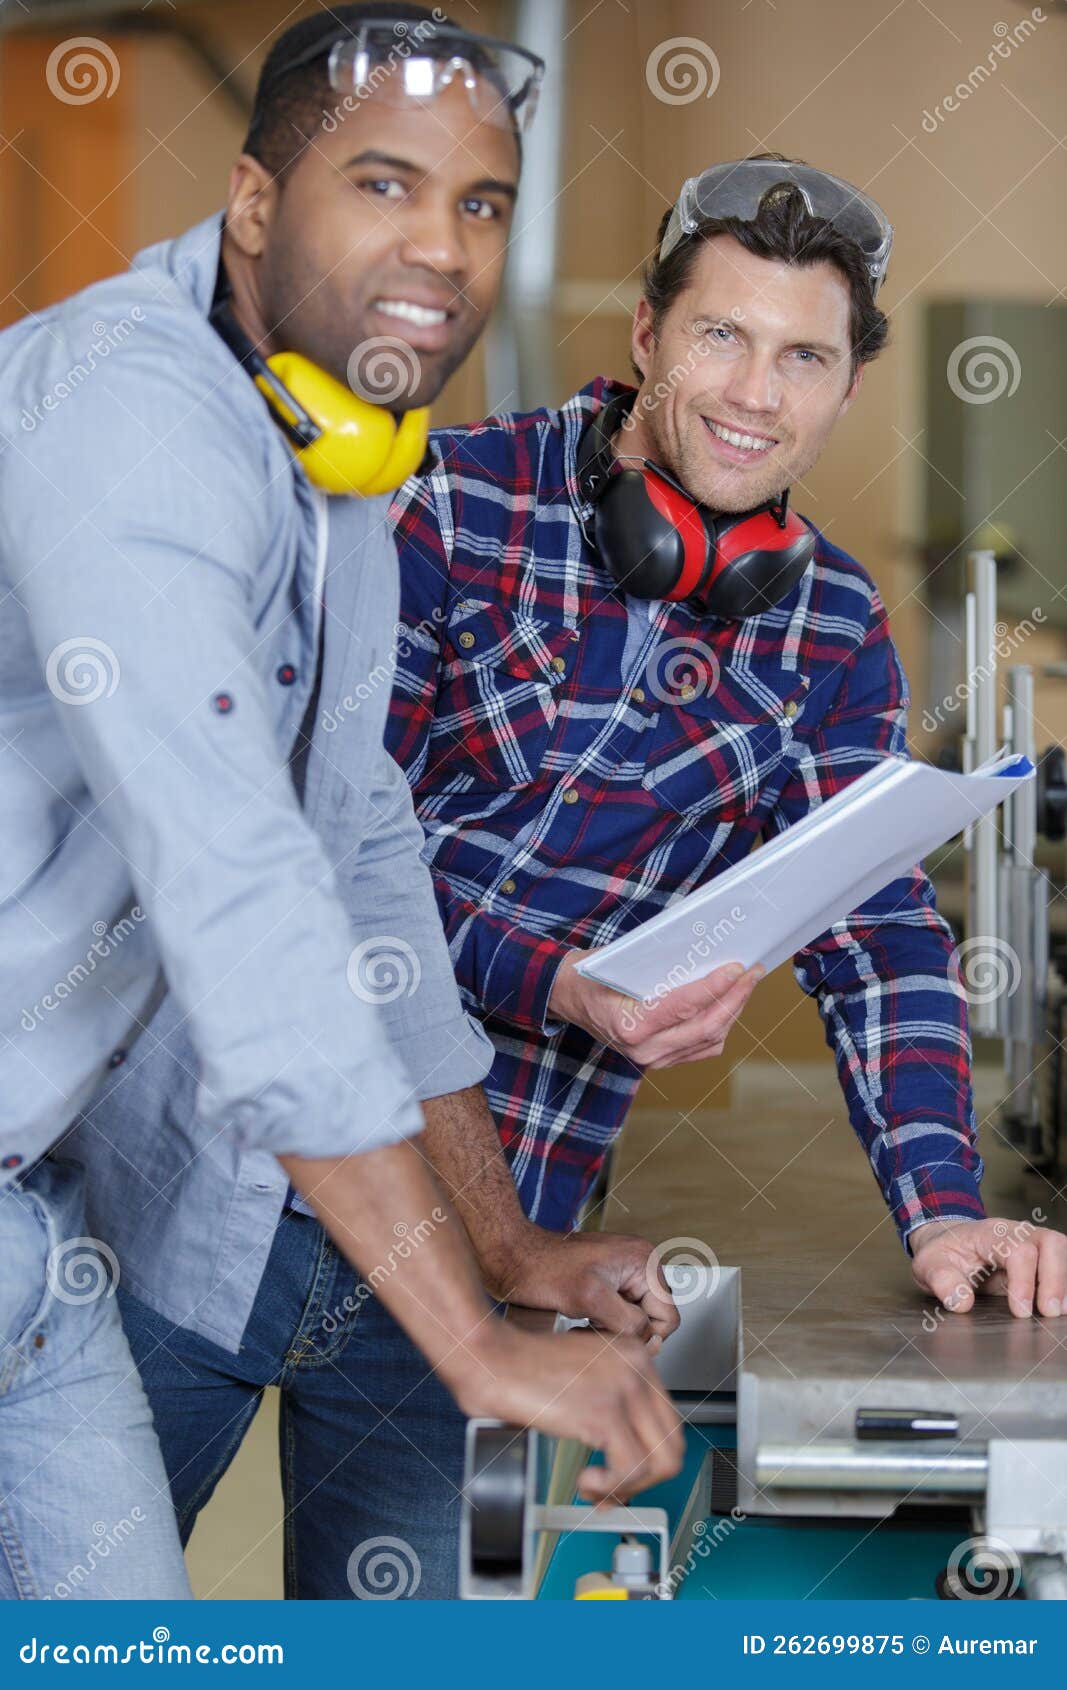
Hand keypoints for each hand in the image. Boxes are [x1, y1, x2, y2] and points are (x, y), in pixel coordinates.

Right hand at [457, 1322, 684, 1502]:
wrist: (490, 1359)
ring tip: (594, 1489)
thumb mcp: (582, 1377)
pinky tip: (584, 1481)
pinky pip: (631, 1470)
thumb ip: (610, 1403)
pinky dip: (609, 1488)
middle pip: (672, 1442)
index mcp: (634, 1356)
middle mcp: (637, 1366)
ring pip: (661, 1461)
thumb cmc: (520, 1369)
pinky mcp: (606, 1412)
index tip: (622, 1477)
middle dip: (642, 1480)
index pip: (666, 1421)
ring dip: (627, 1488)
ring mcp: (625, 1387)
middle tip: (611, 1493)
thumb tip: (622, 1454)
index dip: (647, 1459)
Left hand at [485, 1223, 680, 1344]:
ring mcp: (623, 1270)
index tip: (615, 1340)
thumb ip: (628, 1321)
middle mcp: (638, 1262)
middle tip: (596, 1332)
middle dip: (628, 1332)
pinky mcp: (608, 1278)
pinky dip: (604, 1323)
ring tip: (585, 1327)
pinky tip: (582, 1322)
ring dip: (614, 1330)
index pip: (668, 1317)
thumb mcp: (589, 1299)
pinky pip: (620, 1312)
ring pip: (636, 1318)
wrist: (512, 1256)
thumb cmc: (541, 1269)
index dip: (646, 1337)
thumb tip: (648, 1339)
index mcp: (643, 1260)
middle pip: (654, 1318)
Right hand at [548, 948, 763, 1068]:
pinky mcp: (660, 1061)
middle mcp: (643, 1050)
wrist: (567, 998)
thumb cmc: (591, 974)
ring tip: (745, 986)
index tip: (738, 968)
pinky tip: (728, 1005)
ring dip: (732, 1011)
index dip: (715, 987)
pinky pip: (702, 1048)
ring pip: (709, 1040)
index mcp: (630, 1025)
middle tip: (752, 973)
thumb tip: (705, 948)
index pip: (683, 1006)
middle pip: (706, 1027)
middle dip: (735, 998)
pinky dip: (720, 1027)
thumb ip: (658, 962)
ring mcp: (652, 1061)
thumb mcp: (617, 960)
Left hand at [910, 1216, 1066, 1318]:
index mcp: (989, 1233)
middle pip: (1050, 1243)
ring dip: (1064, 1281)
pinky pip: (1061, 1264)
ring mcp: (1033, 1243)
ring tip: (1059, 1312)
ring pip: (1062, 1250)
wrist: (949, 1242)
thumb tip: (961, 1302)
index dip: (1024, 1281)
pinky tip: (1061, 1305)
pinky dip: (1063, 1283)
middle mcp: (1017, 1233)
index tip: (1020, 1311)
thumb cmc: (944, 1253)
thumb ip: (941, 1281)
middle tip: (1049, 1312)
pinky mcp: (1041, 1258)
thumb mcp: (928, 1265)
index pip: (1017, 1250)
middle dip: (1055, 1279)